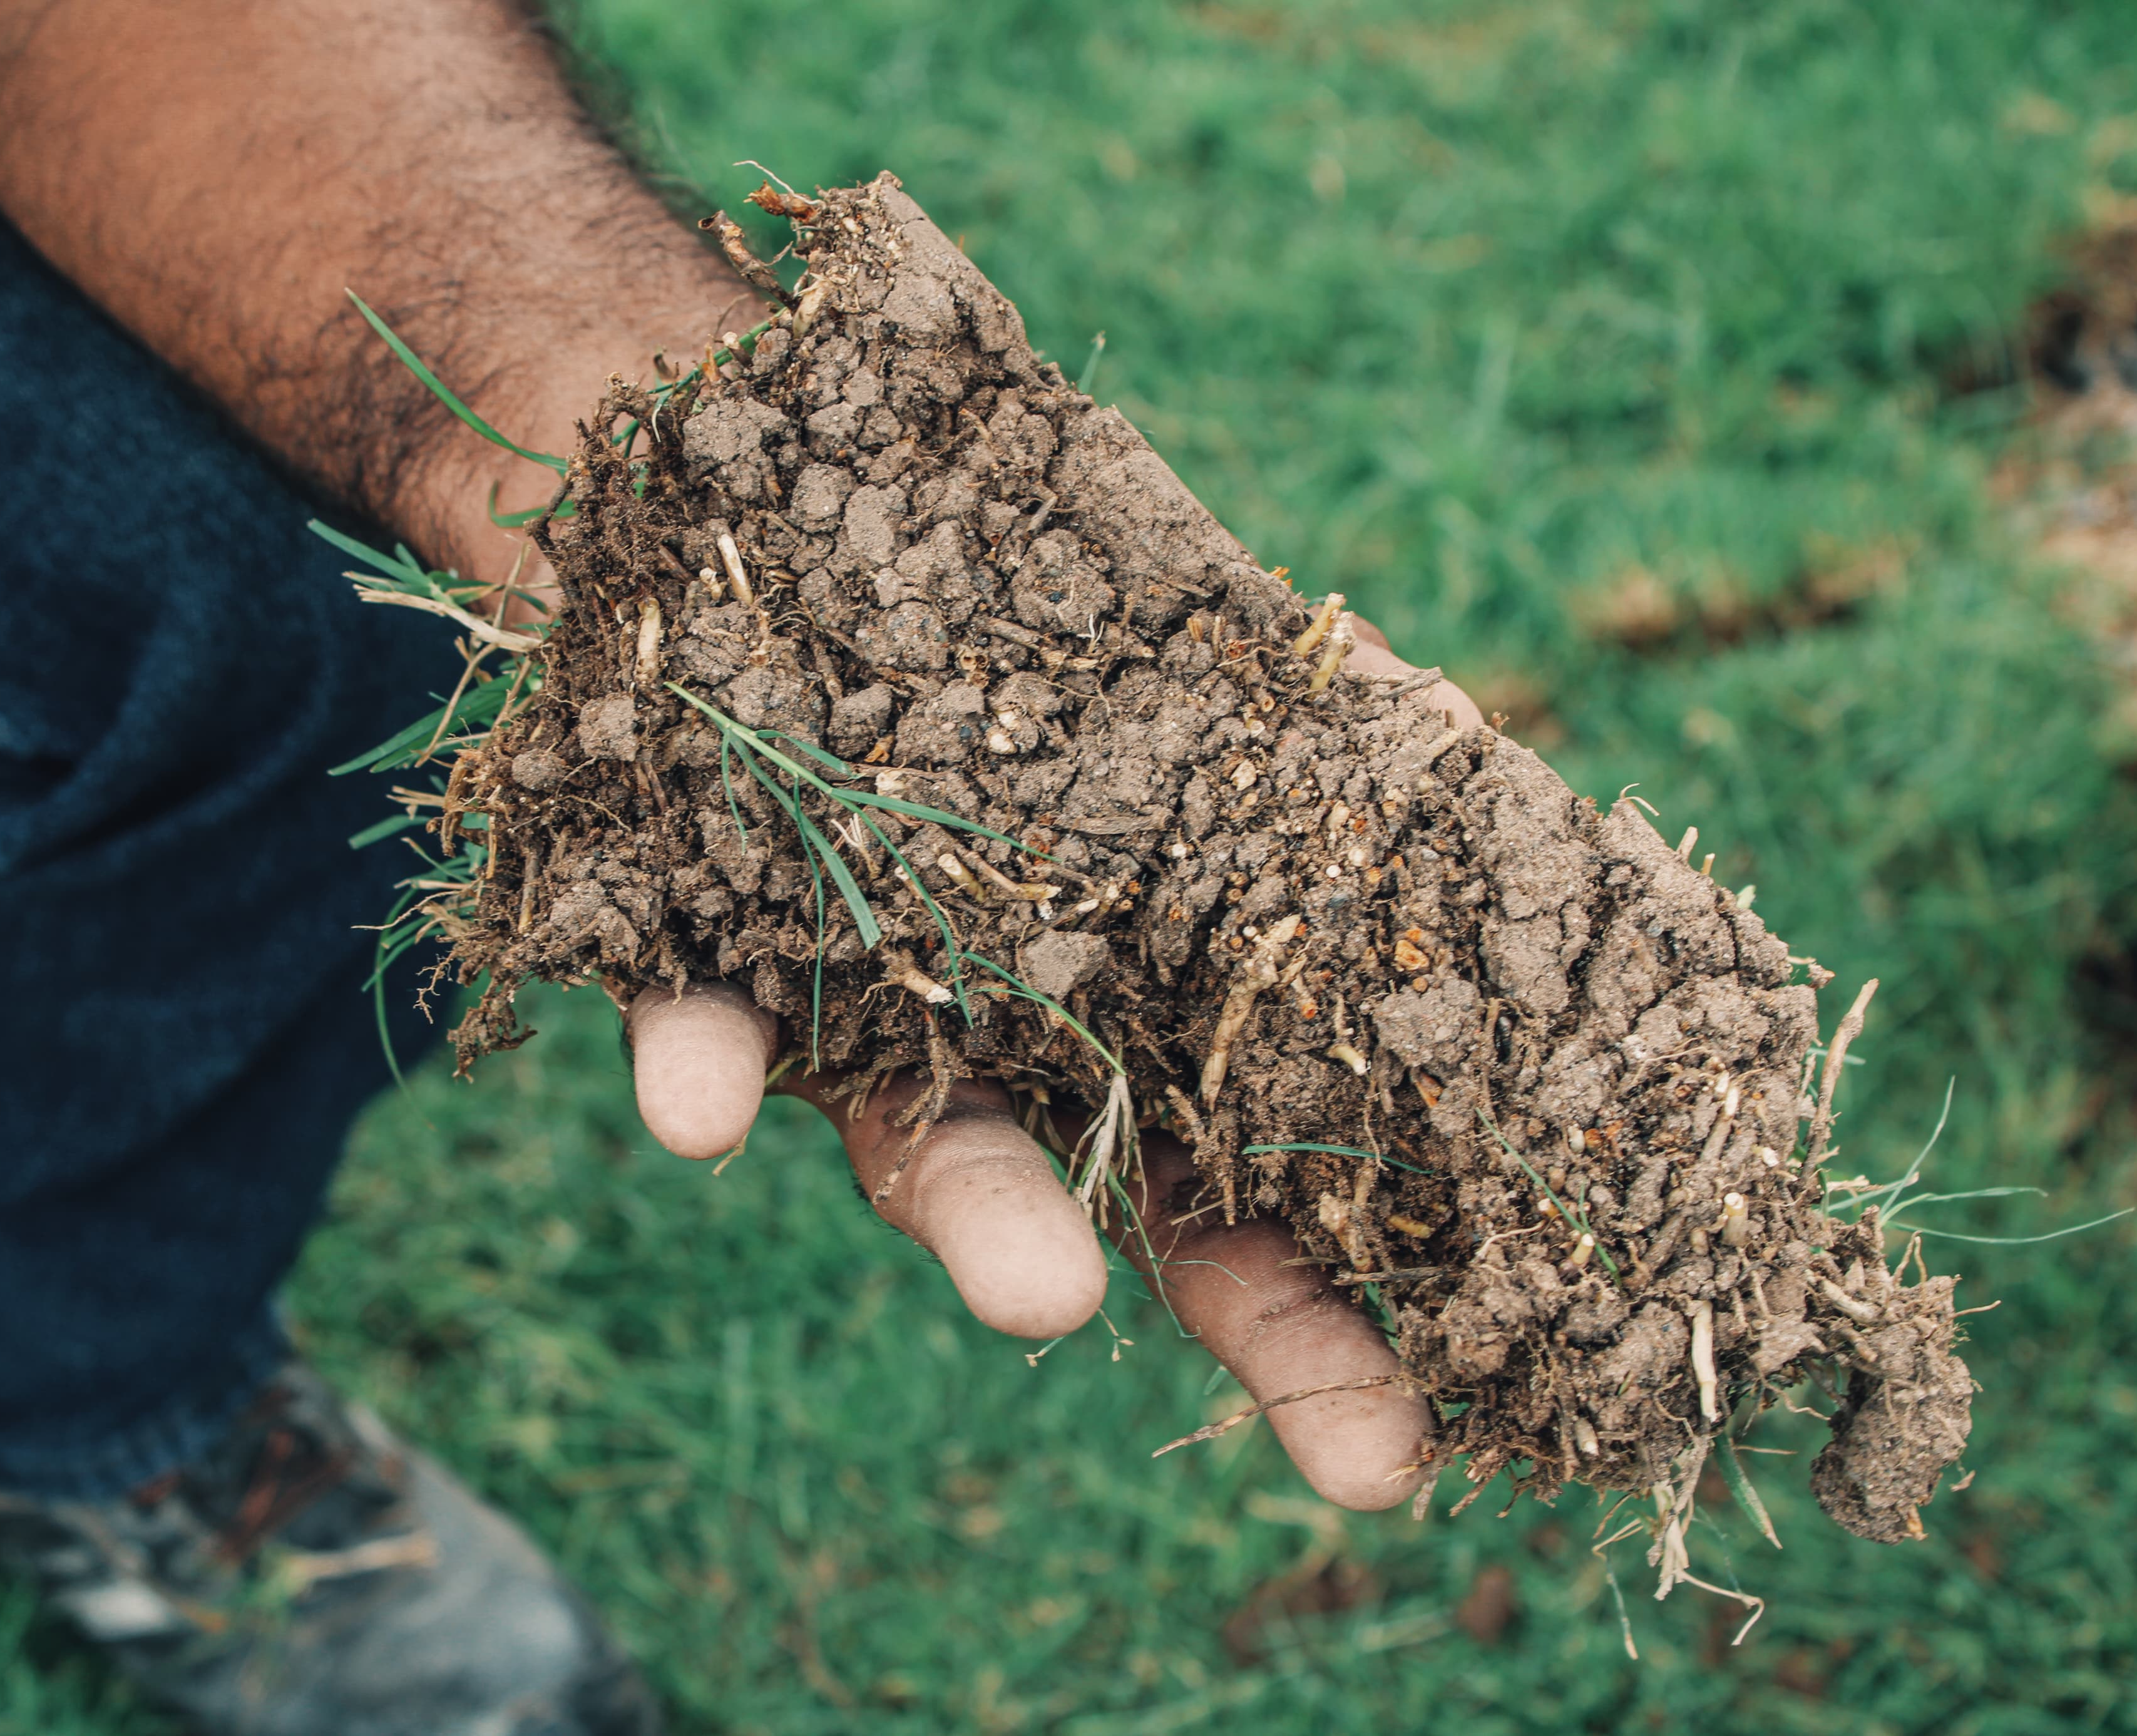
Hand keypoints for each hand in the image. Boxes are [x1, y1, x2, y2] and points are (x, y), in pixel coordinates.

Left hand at [626, 621, 1468, 1511]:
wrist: (781, 554)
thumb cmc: (1011, 654)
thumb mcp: (1191, 685)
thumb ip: (1309, 743)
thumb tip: (1443, 738)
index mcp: (1136, 1024)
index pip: (1254, 1198)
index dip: (1325, 1326)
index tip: (1403, 1457)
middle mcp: (1005, 1055)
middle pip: (1127, 1210)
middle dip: (1230, 1321)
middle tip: (1342, 1451)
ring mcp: (856, 1019)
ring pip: (921, 1143)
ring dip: (978, 1221)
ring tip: (1040, 1294)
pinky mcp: (693, 953)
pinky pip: (695, 1026)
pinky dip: (702, 1069)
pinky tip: (703, 1115)